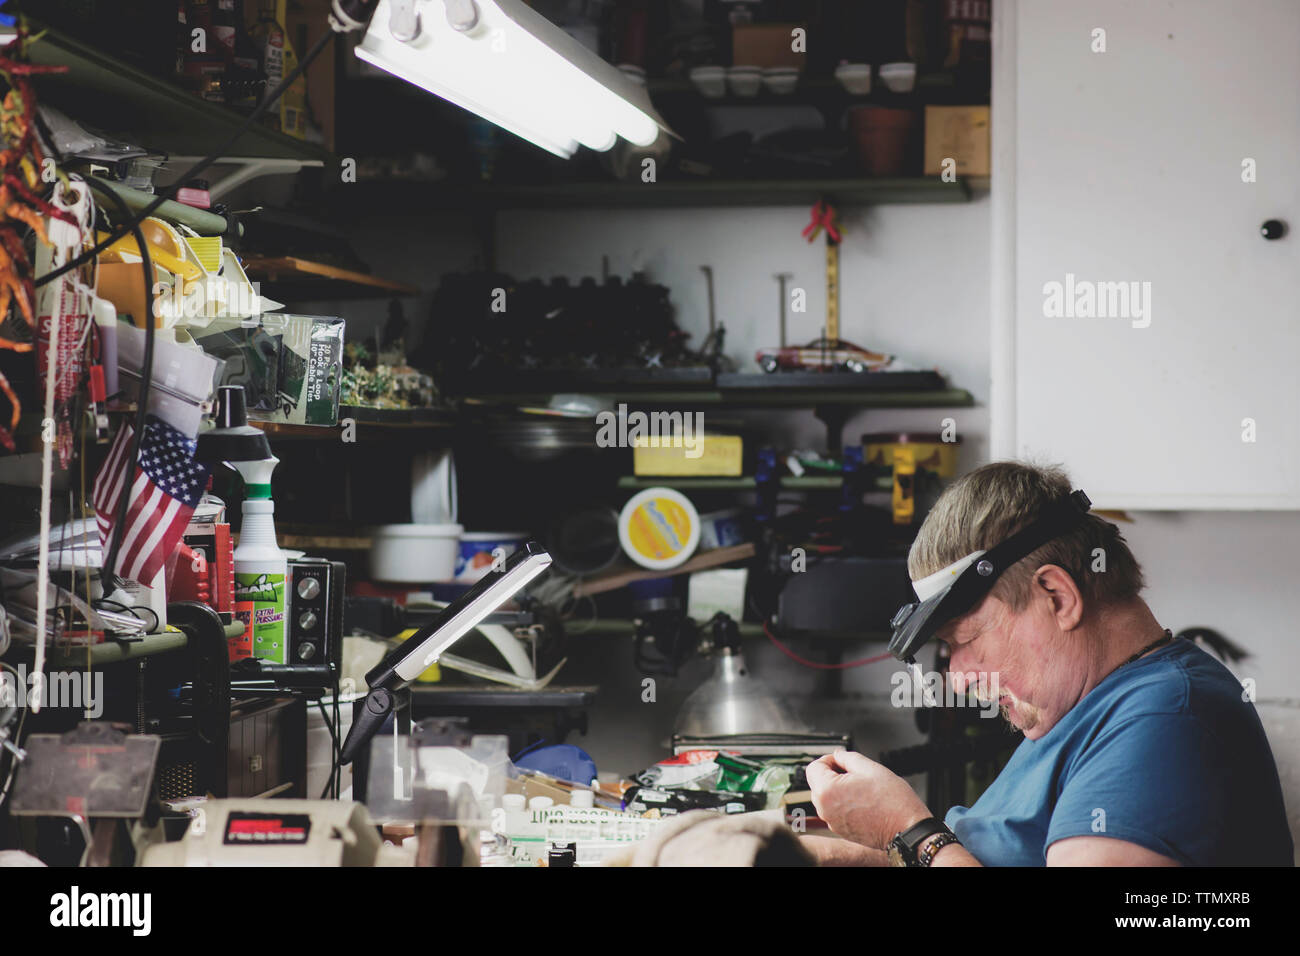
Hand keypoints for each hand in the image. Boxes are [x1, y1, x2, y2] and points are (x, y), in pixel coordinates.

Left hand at [805, 749, 931, 849]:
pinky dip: (843, 803)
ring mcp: (832, 822)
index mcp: (827, 791)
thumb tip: (838, 754)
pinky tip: (862, 801)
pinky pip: (835, 811)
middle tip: (854, 772)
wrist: (906, 828)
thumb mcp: (869, 767)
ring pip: (826, 797)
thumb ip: (847, 757)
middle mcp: (825, 809)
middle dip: (832, 774)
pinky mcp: (841, 830)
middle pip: (817, 783)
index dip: (828, 759)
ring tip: (861, 788)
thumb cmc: (892, 801)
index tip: (841, 761)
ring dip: (838, 789)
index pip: (814, 767)